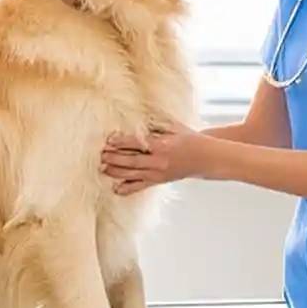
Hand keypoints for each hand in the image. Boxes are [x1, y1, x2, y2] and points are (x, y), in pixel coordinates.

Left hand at [101, 125, 215, 195]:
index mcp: (162, 145)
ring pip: (133, 174)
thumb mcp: (175, 127)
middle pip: (132, 160)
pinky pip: (140, 186)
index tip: (109, 140)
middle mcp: (159, 161)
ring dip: (116, 172)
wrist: (205, 159)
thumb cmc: (190, 140)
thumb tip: (138, 118)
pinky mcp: (159, 181)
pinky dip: (128, 188)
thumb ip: (157, 124)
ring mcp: (158, 173)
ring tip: (103, 168)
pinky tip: (116, 189)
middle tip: (101, 155)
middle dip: (114, 158)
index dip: (122, 142)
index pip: (137, 143)